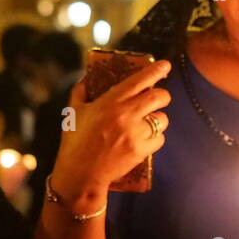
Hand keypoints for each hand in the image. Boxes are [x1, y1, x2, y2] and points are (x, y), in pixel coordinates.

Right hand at [51, 59, 170, 206]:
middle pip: (160, 97)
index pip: (139, 81)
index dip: (155, 71)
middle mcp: (126, 115)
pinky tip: (143, 140)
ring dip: (157, 120)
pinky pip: (160, 139)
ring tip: (146, 124)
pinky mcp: (142, 150)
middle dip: (163, 96)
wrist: (81, 173)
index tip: (165, 65)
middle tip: (158, 99)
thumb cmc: (75, 142)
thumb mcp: (73, 112)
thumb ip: (80, 91)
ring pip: (162, 119)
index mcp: (110, 102)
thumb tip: (87, 78)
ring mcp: (135, 133)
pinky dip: (155, 138)